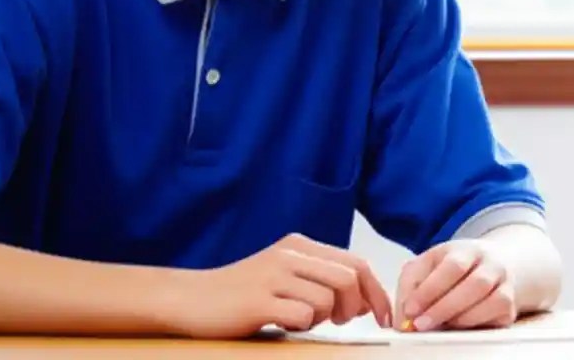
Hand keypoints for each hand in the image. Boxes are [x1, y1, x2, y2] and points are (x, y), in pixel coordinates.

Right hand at [163, 233, 391, 338]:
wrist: (189, 298)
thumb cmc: (242, 293)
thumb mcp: (285, 275)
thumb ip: (321, 280)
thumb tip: (365, 300)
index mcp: (300, 246)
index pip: (357, 263)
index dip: (377, 292)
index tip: (384, 316)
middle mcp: (290, 255)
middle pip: (350, 278)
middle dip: (355, 306)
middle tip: (340, 322)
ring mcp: (273, 276)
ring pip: (328, 299)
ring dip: (323, 318)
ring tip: (301, 320)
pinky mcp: (258, 301)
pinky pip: (302, 316)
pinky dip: (302, 326)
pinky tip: (285, 324)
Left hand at [394, 239, 515, 331]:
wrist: (491, 265)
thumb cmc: (453, 269)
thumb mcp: (427, 266)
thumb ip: (411, 286)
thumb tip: (403, 318)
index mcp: (467, 249)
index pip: (452, 266)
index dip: (431, 289)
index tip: (411, 309)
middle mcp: (491, 264)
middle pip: (475, 285)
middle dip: (444, 308)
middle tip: (420, 325)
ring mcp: (505, 284)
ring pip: (491, 301)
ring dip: (460, 318)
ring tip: (437, 326)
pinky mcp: (510, 306)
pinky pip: (498, 316)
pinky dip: (475, 323)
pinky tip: (457, 325)